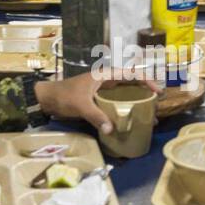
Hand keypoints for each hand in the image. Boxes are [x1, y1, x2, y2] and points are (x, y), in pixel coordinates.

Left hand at [34, 71, 161, 133]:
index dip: (147, 81)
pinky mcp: (99, 99)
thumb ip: (96, 116)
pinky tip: (131, 120)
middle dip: (146, 93)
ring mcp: (103, 90)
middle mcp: (107, 80)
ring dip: (137, 102)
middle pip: (132, 84)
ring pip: (125, 94)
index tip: (157, 91)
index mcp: (105, 75)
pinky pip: (117, 103)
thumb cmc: (63, 96)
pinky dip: (126, 110)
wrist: (47, 99)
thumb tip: (111, 130)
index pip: (131, 74)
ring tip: (149, 116)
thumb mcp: (81, 105)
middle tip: (157, 107)